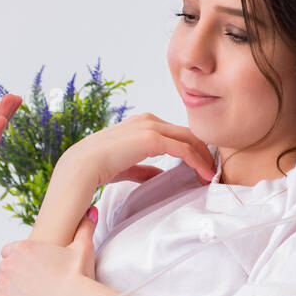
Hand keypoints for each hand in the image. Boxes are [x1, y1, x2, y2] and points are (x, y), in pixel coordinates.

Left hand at [0, 210, 97, 295]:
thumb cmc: (78, 278)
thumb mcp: (83, 248)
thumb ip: (84, 228)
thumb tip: (91, 211)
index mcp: (23, 248)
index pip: (7, 252)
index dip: (15, 263)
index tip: (24, 273)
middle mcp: (9, 264)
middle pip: (0, 271)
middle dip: (9, 280)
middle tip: (23, 291)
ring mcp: (3, 284)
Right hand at [61, 112, 215, 190]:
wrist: (82, 166)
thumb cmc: (97, 167)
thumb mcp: (126, 166)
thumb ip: (143, 167)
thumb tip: (159, 174)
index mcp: (141, 124)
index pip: (174, 133)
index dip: (191, 148)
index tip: (201, 165)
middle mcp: (148, 121)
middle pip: (186, 133)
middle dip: (202, 151)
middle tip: (213, 169)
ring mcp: (151, 127)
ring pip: (189, 139)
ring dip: (203, 156)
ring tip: (212, 174)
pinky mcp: (153, 138)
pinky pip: (184, 149)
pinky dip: (198, 161)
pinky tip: (205, 174)